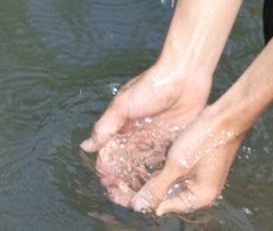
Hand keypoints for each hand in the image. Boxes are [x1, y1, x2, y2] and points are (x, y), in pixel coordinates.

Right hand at [80, 62, 211, 205]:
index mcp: (123, 124)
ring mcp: (155, 138)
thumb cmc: (153, 84)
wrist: (186, 75)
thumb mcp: (124, 104)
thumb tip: (86, 147)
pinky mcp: (172, 140)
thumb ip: (105, 126)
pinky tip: (156, 188)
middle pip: (126, 163)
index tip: (107, 184)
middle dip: (122, 179)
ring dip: (139, 180)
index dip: (107, 169)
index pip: (110, 152)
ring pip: (143, 165)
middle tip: (122, 197)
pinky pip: (163, 161)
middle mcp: (138, 133)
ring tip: (138, 198)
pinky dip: (158, 174)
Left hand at [129, 102, 246, 216]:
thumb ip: (158, 187)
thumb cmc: (206, 138)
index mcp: (199, 198)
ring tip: (129, 173)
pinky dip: (163, 169)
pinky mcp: (198, 164)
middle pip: (166, 196)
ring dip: (152, 178)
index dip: (142, 200)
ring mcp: (200, 177)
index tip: (120, 192)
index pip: (163, 206)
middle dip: (144, 190)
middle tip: (120, 183)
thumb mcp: (178, 164)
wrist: (227, 115)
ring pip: (170, 183)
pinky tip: (146, 162)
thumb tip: (139, 206)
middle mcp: (200, 191)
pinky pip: (177, 172)